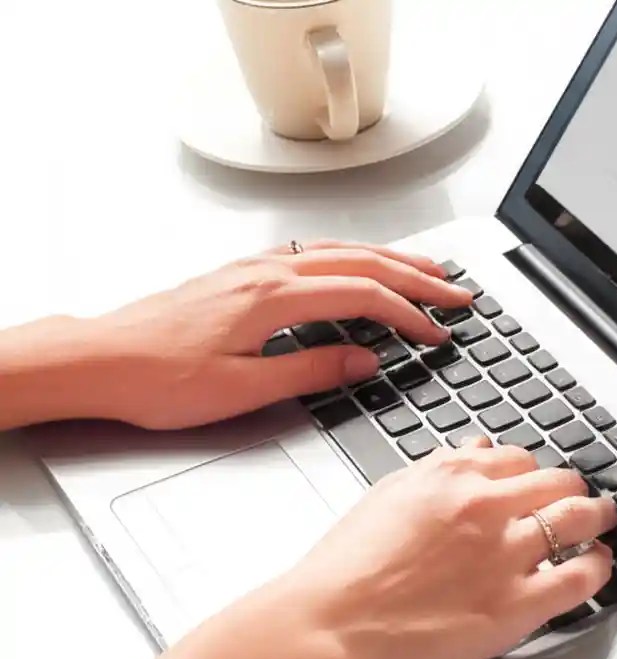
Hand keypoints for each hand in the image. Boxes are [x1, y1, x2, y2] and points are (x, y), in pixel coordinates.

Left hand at [75, 241, 470, 429]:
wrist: (98, 360)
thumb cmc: (157, 378)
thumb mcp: (242, 389)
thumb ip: (312, 371)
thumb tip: (366, 362)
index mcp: (273, 297)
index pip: (364, 296)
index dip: (410, 315)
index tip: (438, 334)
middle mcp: (268, 271)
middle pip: (363, 263)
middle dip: (419, 277)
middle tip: (458, 293)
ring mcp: (255, 267)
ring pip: (342, 250)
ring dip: (392, 259)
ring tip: (429, 270)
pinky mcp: (243, 273)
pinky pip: (316, 252)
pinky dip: (355, 256)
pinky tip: (362, 264)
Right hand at [291, 440, 616, 658]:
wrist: (326, 626)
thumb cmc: (344, 570)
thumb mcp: (389, 497)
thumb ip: (439, 470)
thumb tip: (476, 449)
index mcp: (452, 476)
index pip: (519, 459)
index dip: (534, 474)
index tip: (539, 485)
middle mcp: (486, 507)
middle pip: (559, 482)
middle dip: (573, 490)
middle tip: (582, 500)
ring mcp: (505, 554)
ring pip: (579, 519)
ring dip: (598, 518)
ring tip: (603, 522)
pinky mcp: (516, 604)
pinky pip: (580, 576)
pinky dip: (599, 567)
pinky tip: (599, 565)